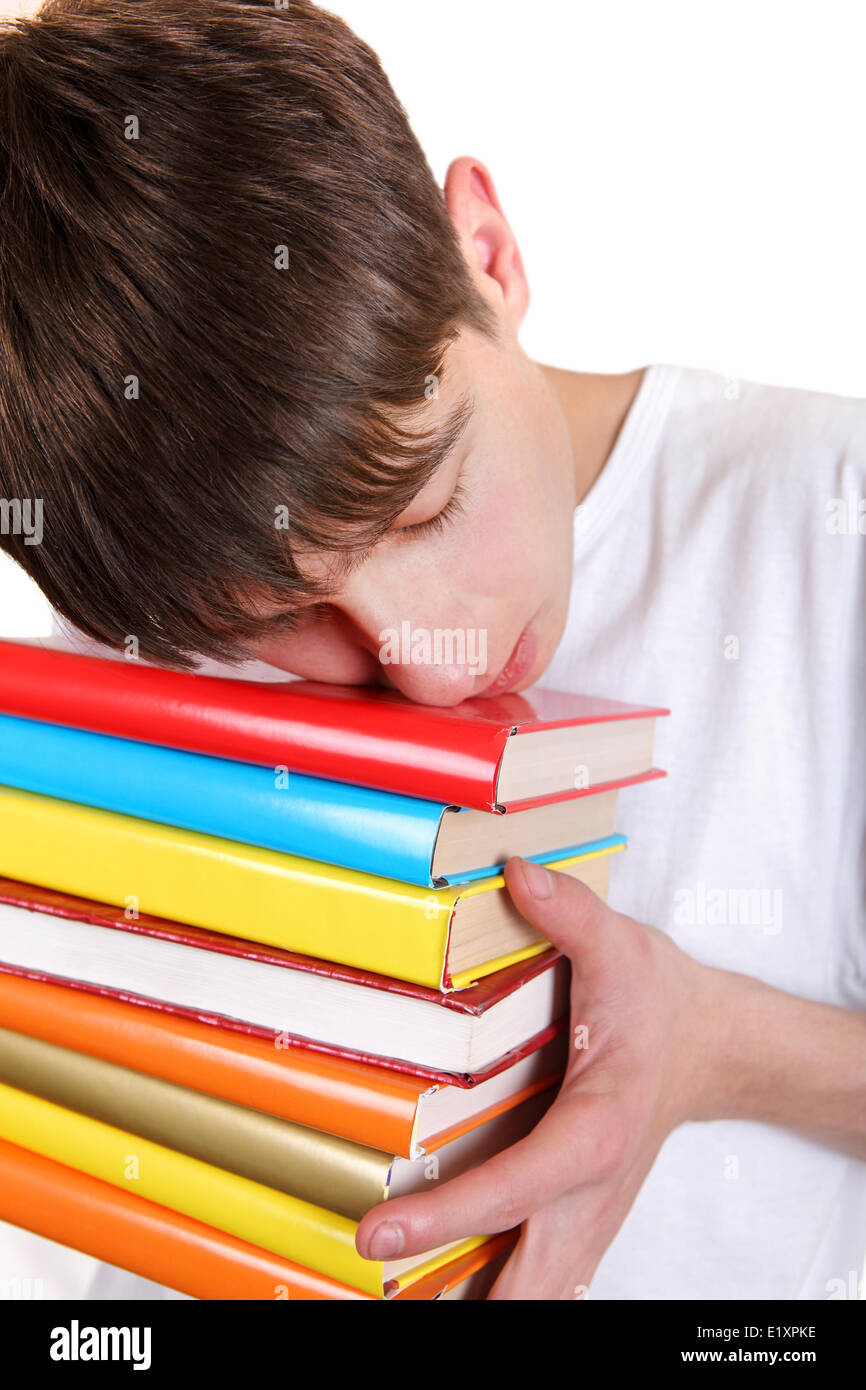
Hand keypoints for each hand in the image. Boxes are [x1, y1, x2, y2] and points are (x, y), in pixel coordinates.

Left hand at [355, 855, 721, 1298]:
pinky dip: (494, 1292)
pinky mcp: (580, 1225)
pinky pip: (537, 1282)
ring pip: (537, 1297)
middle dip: (461, 1300)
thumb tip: (513, 873)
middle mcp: (591, 1195)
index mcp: (594, 1133)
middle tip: (376, 1282)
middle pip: (529, 1287)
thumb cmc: (664, 1006)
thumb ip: (568, 914)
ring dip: (479, 1301)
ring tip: (396, 1294)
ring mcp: (588, 1221)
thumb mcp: (622, 948)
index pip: (514, 1189)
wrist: (713, 1048)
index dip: (444, 1217)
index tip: (377, 1233)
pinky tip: (440, 1284)